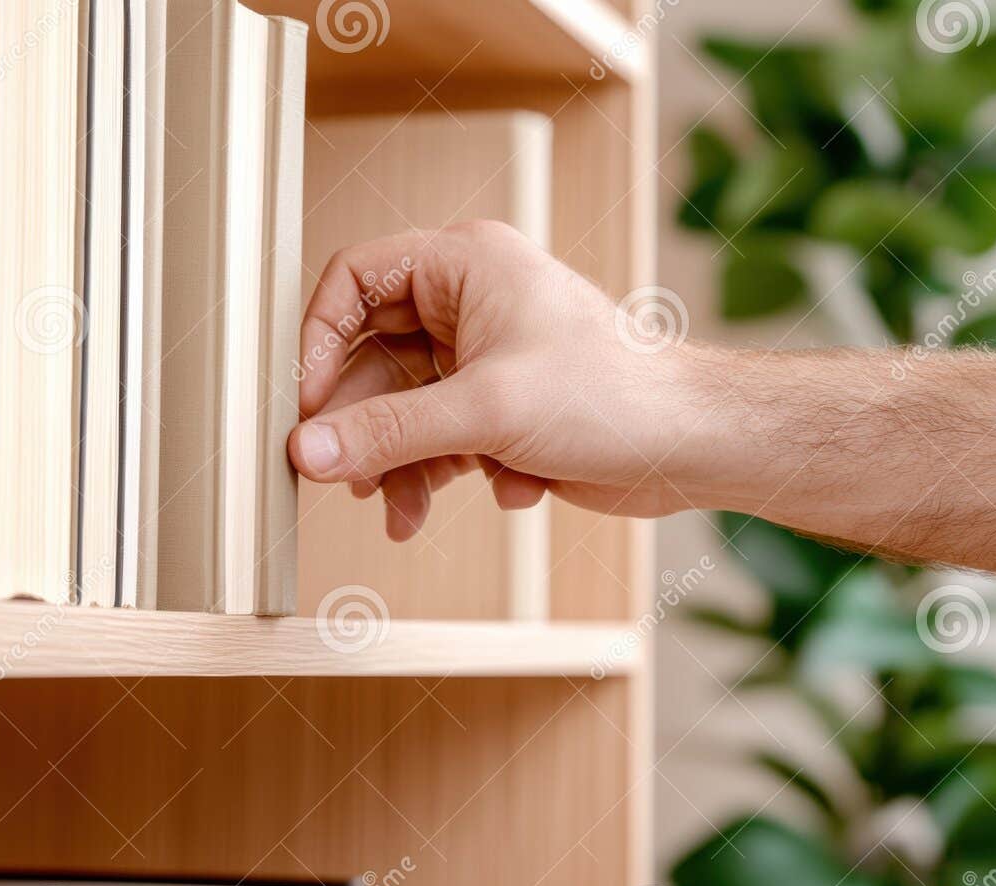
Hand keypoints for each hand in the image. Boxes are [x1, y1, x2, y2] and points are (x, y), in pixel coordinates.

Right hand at [288, 221, 728, 539]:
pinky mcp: (500, 408)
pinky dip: (453, 474)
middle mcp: (468, 303)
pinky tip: (507, 489)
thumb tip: (309, 449)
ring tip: (405, 510)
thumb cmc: (614, 395)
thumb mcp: (484, 413)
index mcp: (464, 264)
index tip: (305, 405)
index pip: (355, 281)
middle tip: (345, 476)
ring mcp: (484, 357)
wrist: (689, 444)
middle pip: (373, 358)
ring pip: (404, 409)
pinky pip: (442, 439)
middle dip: (366, 426)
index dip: (319, 342)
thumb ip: (388, 432)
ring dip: (405, 465)